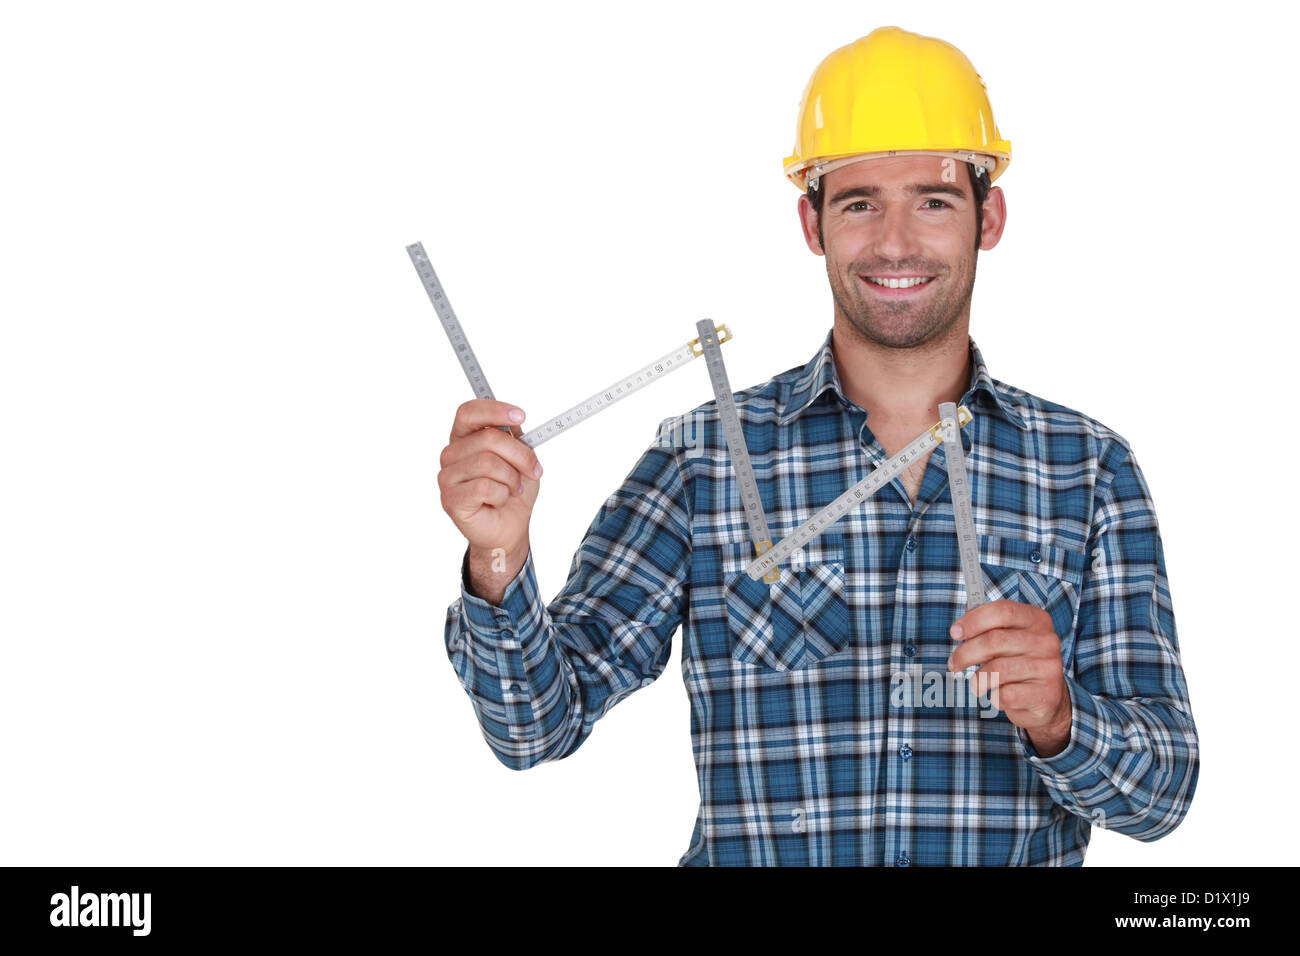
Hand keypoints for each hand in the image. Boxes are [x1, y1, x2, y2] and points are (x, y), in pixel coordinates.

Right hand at [438, 399, 542, 553]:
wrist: (511, 526)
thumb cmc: (512, 491)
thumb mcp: (520, 458)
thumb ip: (514, 437)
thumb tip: (513, 421)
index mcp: (464, 438)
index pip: (469, 412)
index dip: (494, 410)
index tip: (520, 416)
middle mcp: (451, 454)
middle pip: (488, 439)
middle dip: (519, 455)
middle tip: (533, 469)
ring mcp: (447, 476)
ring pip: (488, 464)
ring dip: (511, 479)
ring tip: (512, 489)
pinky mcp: (450, 498)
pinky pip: (484, 487)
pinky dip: (501, 494)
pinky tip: (499, 500)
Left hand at [947, 599, 1071, 756]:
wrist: (1045, 701)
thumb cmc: (1019, 664)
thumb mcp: (1009, 639)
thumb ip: (990, 623)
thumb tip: (967, 608)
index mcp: (1037, 620)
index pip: (1003, 611)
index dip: (974, 620)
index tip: (954, 632)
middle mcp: (1047, 641)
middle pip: (995, 640)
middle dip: (966, 653)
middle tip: (954, 664)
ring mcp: (1049, 668)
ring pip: (998, 669)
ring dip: (978, 678)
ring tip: (976, 683)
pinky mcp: (1046, 694)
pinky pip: (1006, 694)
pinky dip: (994, 696)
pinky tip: (997, 695)